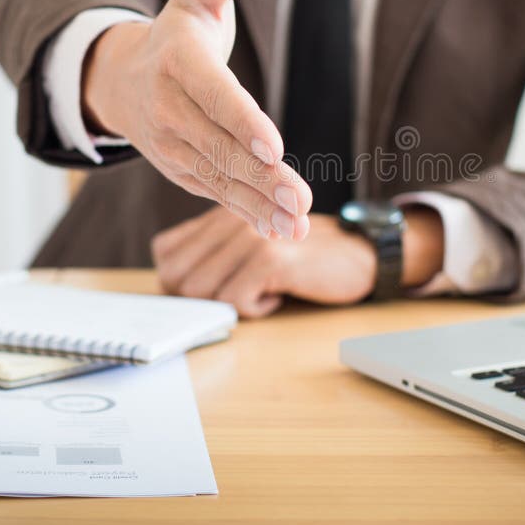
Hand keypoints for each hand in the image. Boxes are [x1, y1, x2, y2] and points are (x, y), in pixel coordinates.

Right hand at [83, 0, 311, 239]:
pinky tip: (280, 230)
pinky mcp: (186, 171)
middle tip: (300, 198)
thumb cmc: (175, 34)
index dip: (244, 122)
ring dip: (260, 204)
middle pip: (224, 147)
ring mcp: (177, 147)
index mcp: (180, 64)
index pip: (216, 96)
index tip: (274, 145)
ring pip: (223, 179)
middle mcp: (174, 111)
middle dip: (263, 176)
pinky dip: (249, 214)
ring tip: (297, 223)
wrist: (125, 80)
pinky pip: (219, 194)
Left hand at [152, 206, 444, 317]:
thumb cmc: (303, 255)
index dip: (179, 280)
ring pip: (200, 291)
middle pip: (176, 276)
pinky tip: (276, 297)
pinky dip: (254, 310)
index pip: (164, 251)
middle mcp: (230, 219)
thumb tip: (173, 283)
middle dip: (200, 300)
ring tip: (259, 294)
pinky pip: (235, 300)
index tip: (214, 288)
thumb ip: (214, 253)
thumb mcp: (252, 243)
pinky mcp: (273, 257)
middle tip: (236, 297)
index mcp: (220, 214)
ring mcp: (251, 236)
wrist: (359, 251)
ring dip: (228, 305)